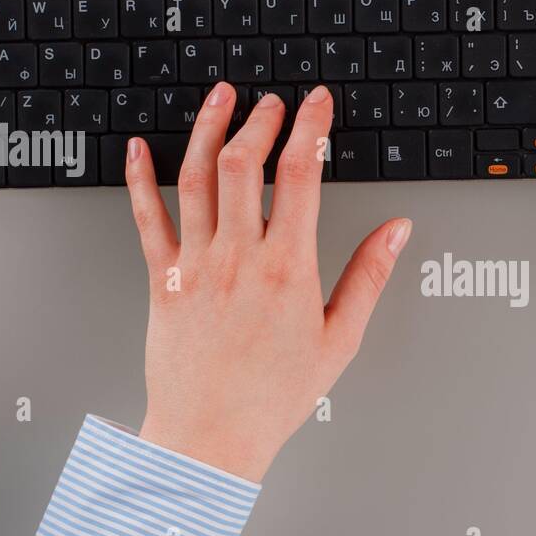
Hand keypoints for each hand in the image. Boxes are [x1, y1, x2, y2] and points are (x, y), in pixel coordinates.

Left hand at [125, 83, 411, 482]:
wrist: (210, 437)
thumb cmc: (274, 397)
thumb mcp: (340, 339)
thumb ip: (369, 277)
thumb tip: (396, 231)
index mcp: (287, 267)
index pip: (301, 174)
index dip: (310, 127)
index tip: (317, 104)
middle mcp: (238, 257)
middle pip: (244, 163)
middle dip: (262, 119)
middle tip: (274, 101)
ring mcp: (196, 265)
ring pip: (195, 177)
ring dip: (208, 128)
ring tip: (221, 97)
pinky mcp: (163, 280)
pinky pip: (145, 217)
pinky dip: (139, 177)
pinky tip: (139, 148)